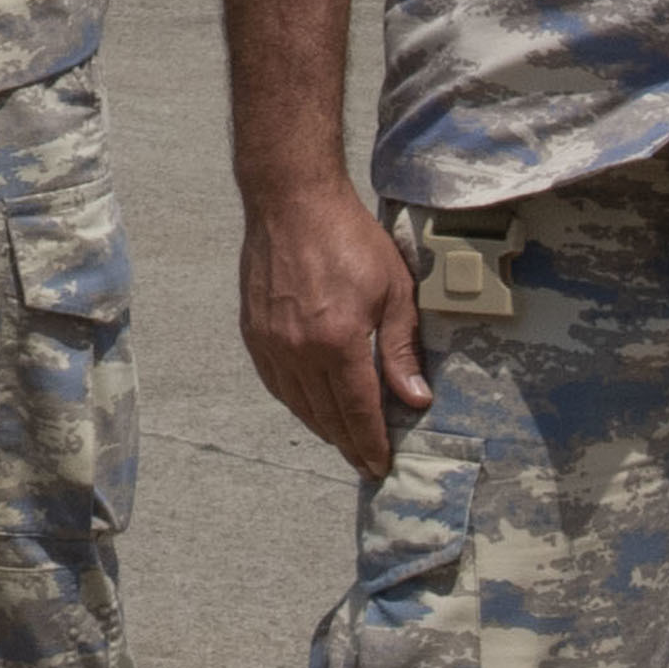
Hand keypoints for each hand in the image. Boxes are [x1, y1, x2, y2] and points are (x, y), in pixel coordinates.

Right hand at [242, 191, 431, 475]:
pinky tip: (309, 406)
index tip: (381, 466)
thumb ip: (400, 350)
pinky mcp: (254, 332)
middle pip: (326, 416)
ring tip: (342, 441)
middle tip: (365, 463)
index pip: (358, 412)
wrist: (292, 202)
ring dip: (322, 428)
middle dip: (348, 444)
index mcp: (337, 343)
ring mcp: (271, 343)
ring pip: (298, 404)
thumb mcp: (394, 290)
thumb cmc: (349, 238)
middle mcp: (299, 351)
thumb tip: (414, 399)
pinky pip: (276, 383)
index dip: (371, 443)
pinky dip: (296, 402)